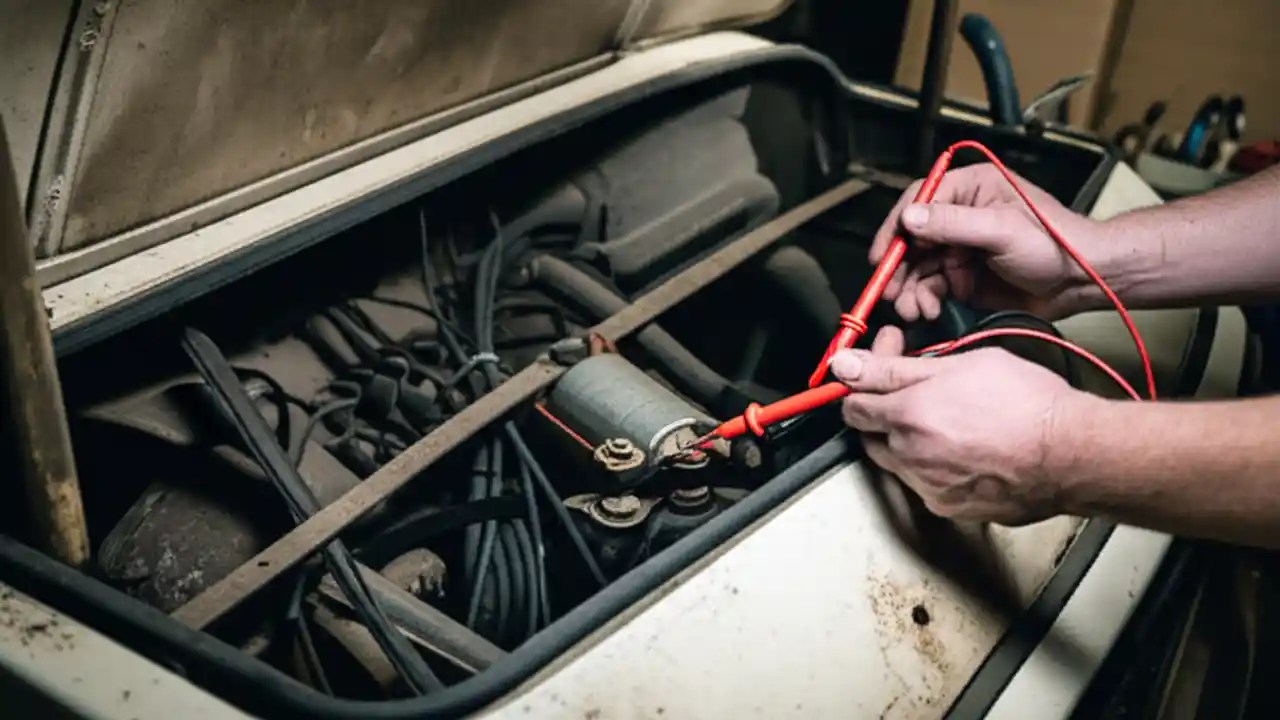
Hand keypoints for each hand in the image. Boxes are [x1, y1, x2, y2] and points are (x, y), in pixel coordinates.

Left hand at [833, 327, 1079, 524]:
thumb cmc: (1028, 404)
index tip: (877, 368)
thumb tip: (846, 365)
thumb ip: (895, 368)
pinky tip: (961, 448)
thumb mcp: (962, 365)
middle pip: (870, 435)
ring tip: (945, 419)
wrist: (1072, 453)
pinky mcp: (949, 508)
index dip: (861, 382)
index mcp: (908, 415)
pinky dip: (931, 466)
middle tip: (914, 390)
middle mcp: (910, 455)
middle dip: (883, 411)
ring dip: (906, 439)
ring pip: (896, 460)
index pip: (852, 405)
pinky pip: (924, 483)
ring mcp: (928, 486)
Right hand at [872, 163, 1106, 321]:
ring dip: (910, 290)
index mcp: (970, 188)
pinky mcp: (964, 275)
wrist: (1080, 281)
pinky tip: (928, 311)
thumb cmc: (1054, 243)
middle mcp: (960, 215)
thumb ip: (953, 224)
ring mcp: (961, 247)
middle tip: (888, 293)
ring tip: (912, 310)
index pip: (919, 201)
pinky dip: (925, 300)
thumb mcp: (1001, 229)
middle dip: (898, 269)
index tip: (881, 256)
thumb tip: (909, 218)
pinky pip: (932, 286)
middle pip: (912, 239)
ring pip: (919, 267)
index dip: (895, 228)